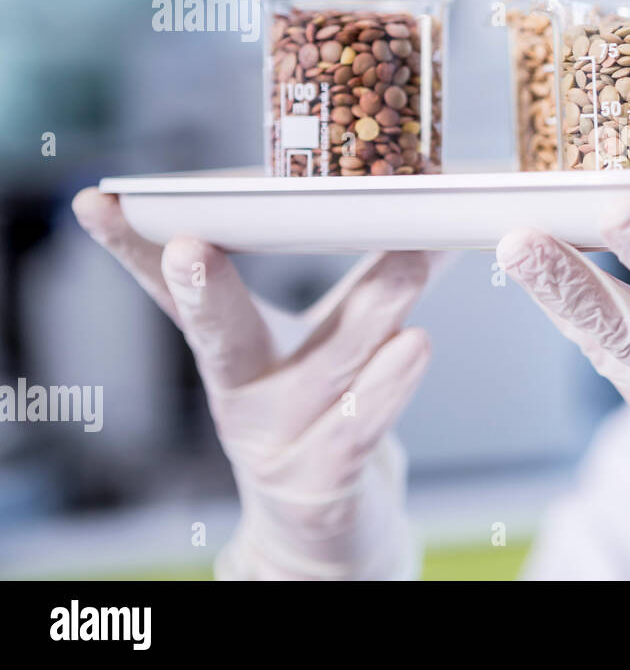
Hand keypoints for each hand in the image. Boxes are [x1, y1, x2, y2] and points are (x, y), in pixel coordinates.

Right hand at [72, 188, 450, 579]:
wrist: (324, 527)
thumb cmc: (323, 414)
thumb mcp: (331, 345)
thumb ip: (369, 286)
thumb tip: (431, 220)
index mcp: (230, 353)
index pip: (176, 293)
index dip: (135, 250)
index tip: (100, 202)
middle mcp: (242, 396)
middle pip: (219, 335)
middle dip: (200, 292)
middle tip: (189, 247)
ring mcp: (277, 443)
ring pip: (323, 368)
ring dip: (366, 314)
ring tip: (406, 263)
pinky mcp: (323, 482)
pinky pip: (359, 427)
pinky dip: (387, 385)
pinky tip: (415, 345)